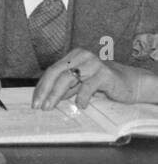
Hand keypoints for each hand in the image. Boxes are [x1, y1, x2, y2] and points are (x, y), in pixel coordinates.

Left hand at [34, 48, 157, 109]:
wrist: (129, 83)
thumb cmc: (101, 84)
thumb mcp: (79, 84)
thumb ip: (65, 88)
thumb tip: (45, 98)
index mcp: (72, 56)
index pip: (51, 71)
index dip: (41, 86)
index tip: (34, 101)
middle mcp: (81, 56)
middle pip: (57, 73)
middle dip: (45, 91)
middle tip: (39, 106)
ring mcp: (93, 63)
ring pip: (68, 78)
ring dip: (57, 95)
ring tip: (51, 107)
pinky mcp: (105, 74)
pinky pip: (88, 86)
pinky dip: (81, 97)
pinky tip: (80, 106)